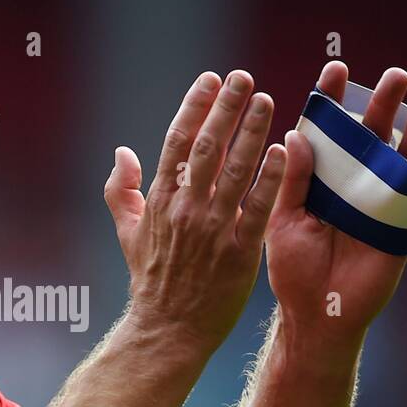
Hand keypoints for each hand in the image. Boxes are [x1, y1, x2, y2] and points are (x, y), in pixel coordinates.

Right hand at [103, 71, 284, 353]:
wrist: (168, 329)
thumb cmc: (151, 280)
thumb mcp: (128, 233)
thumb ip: (121, 190)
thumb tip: (121, 152)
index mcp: (160, 200)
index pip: (177, 142)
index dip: (195, 106)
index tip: (211, 79)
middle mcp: (185, 209)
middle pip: (207, 147)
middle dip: (226, 108)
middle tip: (244, 77)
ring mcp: (212, 230)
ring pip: (235, 171)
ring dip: (252, 132)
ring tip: (266, 102)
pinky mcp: (238, 253)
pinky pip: (257, 209)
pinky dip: (270, 180)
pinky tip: (285, 151)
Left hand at [265, 61, 406, 344]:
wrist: (316, 315)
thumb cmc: (293, 271)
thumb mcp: (283, 221)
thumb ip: (292, 180)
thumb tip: (297, 133)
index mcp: (319, 179)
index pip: (327, 132)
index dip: (332, 102)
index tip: (336, 70)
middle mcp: (351, 184)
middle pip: (369, 137)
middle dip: (382, 105)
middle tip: (393, 75)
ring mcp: (378, 203)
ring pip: (399, 159)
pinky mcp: (400, 226)